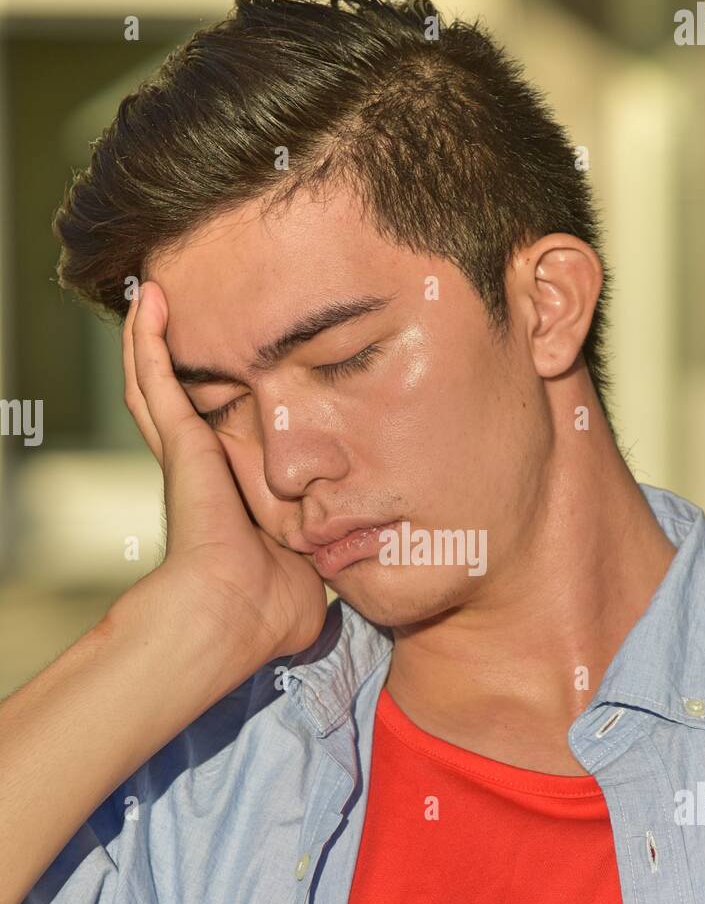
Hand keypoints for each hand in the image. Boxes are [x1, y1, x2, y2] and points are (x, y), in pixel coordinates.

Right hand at [117, 280, 328, 668]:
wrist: (234, 613)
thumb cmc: (272, 608)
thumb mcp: (309, 568)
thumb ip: (324, 552)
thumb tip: (357, 559)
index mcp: (227, 497)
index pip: (218, 440)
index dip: (218, 406)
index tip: (233, 373)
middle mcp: (198, 470)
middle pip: (178, 400)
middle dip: (174, 358)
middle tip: (174, 313)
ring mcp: (183, 453)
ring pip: (155, 382)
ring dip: (151, 337)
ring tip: (152, 290)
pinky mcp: (178, 442)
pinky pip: (155, 377)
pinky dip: (148, 338)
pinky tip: (151, 298)